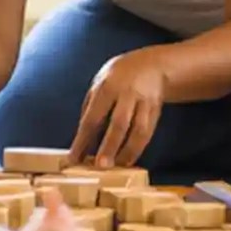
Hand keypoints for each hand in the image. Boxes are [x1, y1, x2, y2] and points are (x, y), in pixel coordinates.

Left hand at [68, 49, 166, 168]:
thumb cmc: (119, 75)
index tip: (74, 158)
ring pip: (138, 130)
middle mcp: (127, 94)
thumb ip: (90, 106)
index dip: (82, 139)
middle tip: (100, 166)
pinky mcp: (156, 110)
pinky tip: (129, 159)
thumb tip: (82, 136)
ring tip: (116, 166)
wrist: (153, 64)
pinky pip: (148, 132)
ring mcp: (144, 102)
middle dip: (109, 146)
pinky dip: (138, 148)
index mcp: (107, 86)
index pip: (92, 117)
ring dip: (127, 151)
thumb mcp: (99, 82)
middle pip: (118, 123)